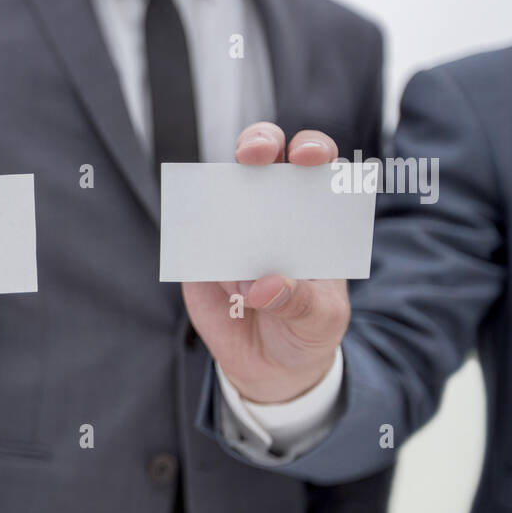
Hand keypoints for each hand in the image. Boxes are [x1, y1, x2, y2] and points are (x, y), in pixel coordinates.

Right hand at [182, 122, 349, 403]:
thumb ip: (300, 301)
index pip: (317, 168)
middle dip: (259, 144)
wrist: (270, 368)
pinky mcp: (201, 258)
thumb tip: (264, 286)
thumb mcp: (320, 320)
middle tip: (253, 155)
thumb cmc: (308, 330)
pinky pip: (191, 238)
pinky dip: (192, 238)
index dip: (312, 150)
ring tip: (230, 235)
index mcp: (316, 218)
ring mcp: (233, 231)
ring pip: (221, 191)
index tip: (306, 156)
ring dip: (217, 194)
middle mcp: (272, 212)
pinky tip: (201, 257)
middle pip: (265, 158)